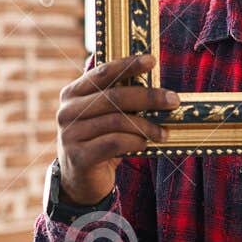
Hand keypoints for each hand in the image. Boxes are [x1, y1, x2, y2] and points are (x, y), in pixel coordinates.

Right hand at [55, 53, 177, 204]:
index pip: (103, 73)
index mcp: (73, 94)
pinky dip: (134, 142)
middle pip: (114, 96)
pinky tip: (144, 144)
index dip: (128, 64)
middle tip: (173, 100)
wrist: (80, 181)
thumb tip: (152, 81)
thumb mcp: (104, 117)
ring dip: (146, 126)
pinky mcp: (79, 156)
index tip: (152, 60)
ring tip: (163, 132)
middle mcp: (68, 111)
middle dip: (148, 97)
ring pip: (116, 121)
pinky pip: (114, 143)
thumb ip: (117, 99)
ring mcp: (70, 134)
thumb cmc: (98, 141)